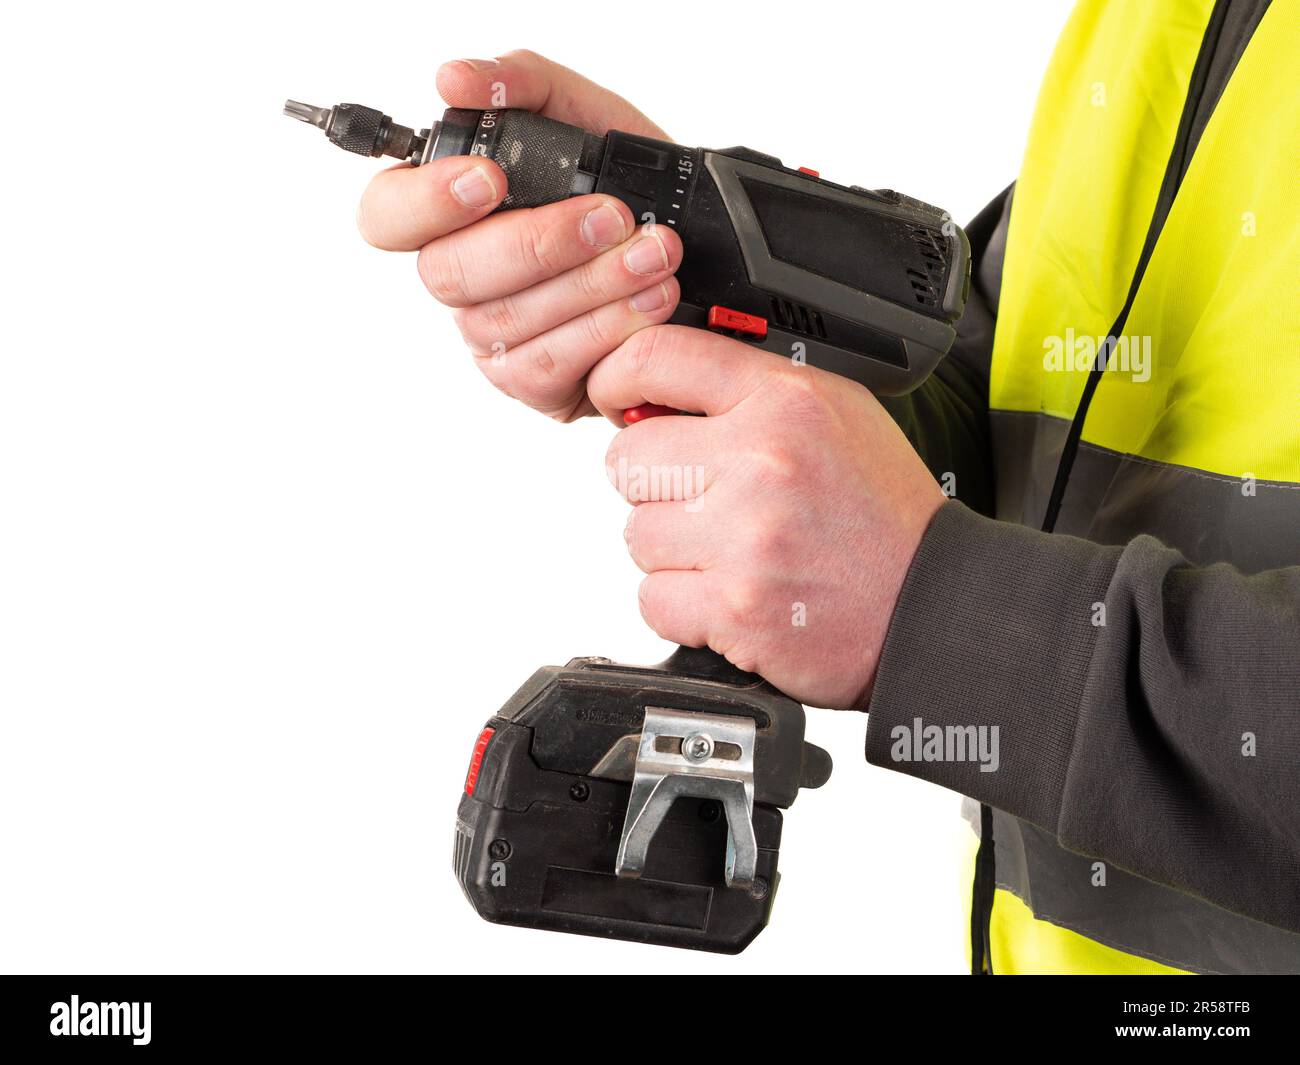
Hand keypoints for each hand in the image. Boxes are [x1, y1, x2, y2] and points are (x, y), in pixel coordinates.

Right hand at [356, 51, 682, 420]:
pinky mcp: (531, 384)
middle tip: (612, 216)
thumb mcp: (587, 116)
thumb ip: (522, 84)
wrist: (703, 254)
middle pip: (450, 274)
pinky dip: (608, 329)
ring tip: (656, 254)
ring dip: (592, 284)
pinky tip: (651, 300)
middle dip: (540, 242)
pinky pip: (549, 364)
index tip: (490, 178)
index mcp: (451, 211)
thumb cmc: (629, 188)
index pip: (387, 215)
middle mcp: (461, 276)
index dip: (427, 202)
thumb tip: (454, 78)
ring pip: (509, 321)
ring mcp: (491, 338)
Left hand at [587, 326, 945, 708]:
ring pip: (636, 534)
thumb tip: (650, 397)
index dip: (615, 377)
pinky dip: (682, 606)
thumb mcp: (835, 416)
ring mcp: (746, 538)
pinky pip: (652, 599)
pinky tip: (730, 594)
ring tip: (731, 553)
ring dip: (671, 551)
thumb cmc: (882, 515)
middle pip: (626, 459)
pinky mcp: (735, 607)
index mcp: (786, 401)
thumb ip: (747, 395)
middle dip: (652, 484)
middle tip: (701, 501)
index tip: (613, 398)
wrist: (933, 604)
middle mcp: (762, 461)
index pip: (656, 357)